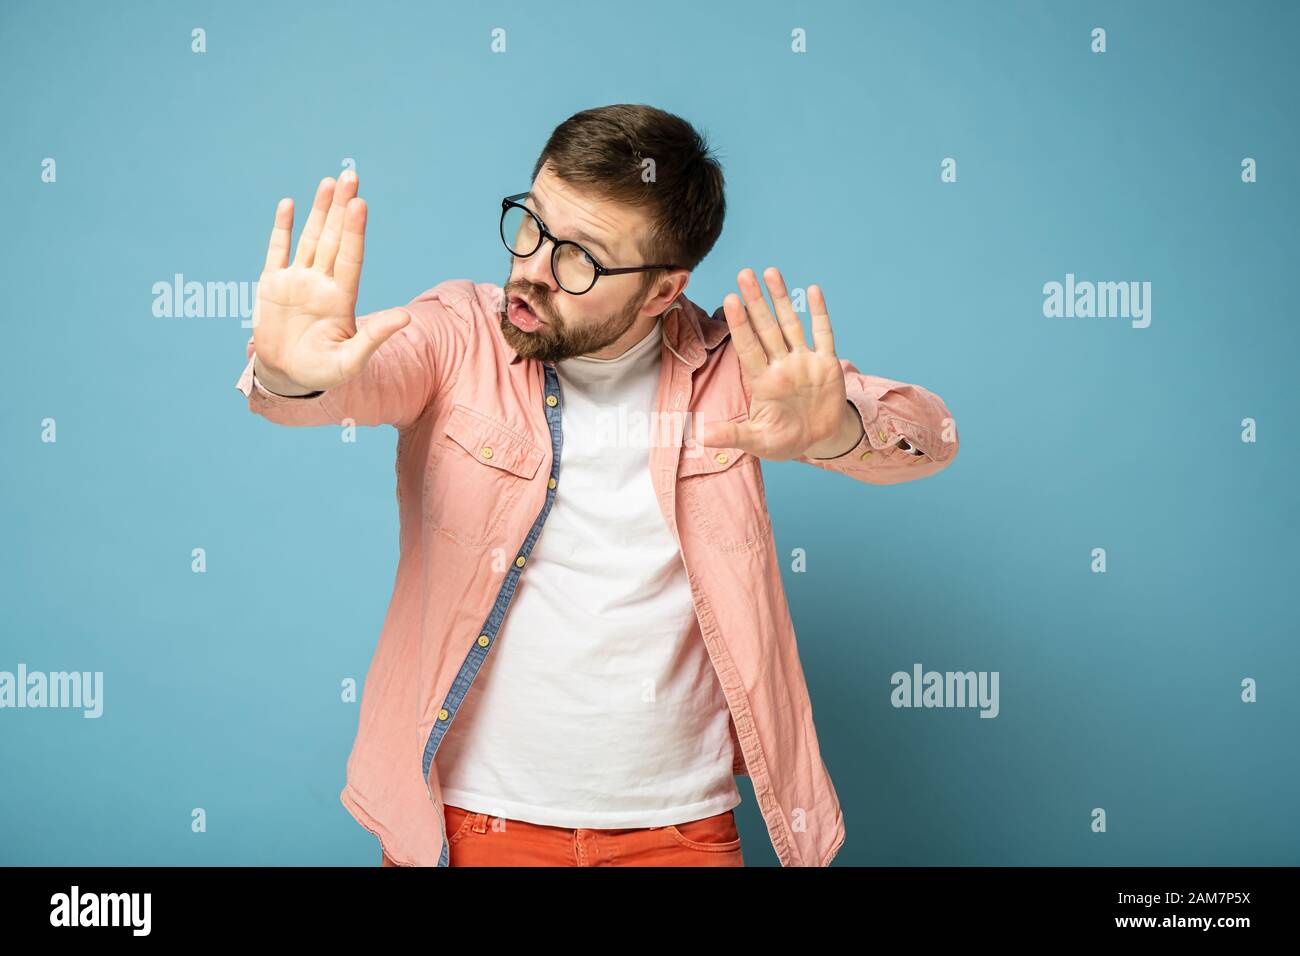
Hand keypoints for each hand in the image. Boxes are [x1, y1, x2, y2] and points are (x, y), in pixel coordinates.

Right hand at [250, 172, 409, 391]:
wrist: (288, 378)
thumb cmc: (323, 373)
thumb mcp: (351, 360)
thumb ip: (375, 337)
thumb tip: (406, 317)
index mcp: (342, 299)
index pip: (350, 257)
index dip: (354, 231)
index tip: (360, 204)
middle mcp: (322, 283)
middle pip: (333, 238)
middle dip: (341, 207)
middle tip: (350, 175)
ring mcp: (297, 281)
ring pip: (310, 238)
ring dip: (318, 210)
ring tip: (329, 181)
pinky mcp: (272, 284)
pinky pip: (278, 250)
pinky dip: (283, 228)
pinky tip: (290, 204)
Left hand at [697, 268, 862, 460]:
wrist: (819, 440)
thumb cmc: (785, 440)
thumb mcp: (758, 441)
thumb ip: (731, 434)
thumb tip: (697, 435)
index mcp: (763, 382)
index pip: (748, 347)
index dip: (740, 324)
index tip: (729, 299)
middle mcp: (782, 365)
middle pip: (767, 328)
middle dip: (756, 302)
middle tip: (743, 274)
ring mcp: (804, 362)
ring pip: (791, 324)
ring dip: (781, 299)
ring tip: (770, 272)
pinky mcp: (827, 364)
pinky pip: (824, 334)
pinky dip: (819, 313)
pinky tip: (812, 290)